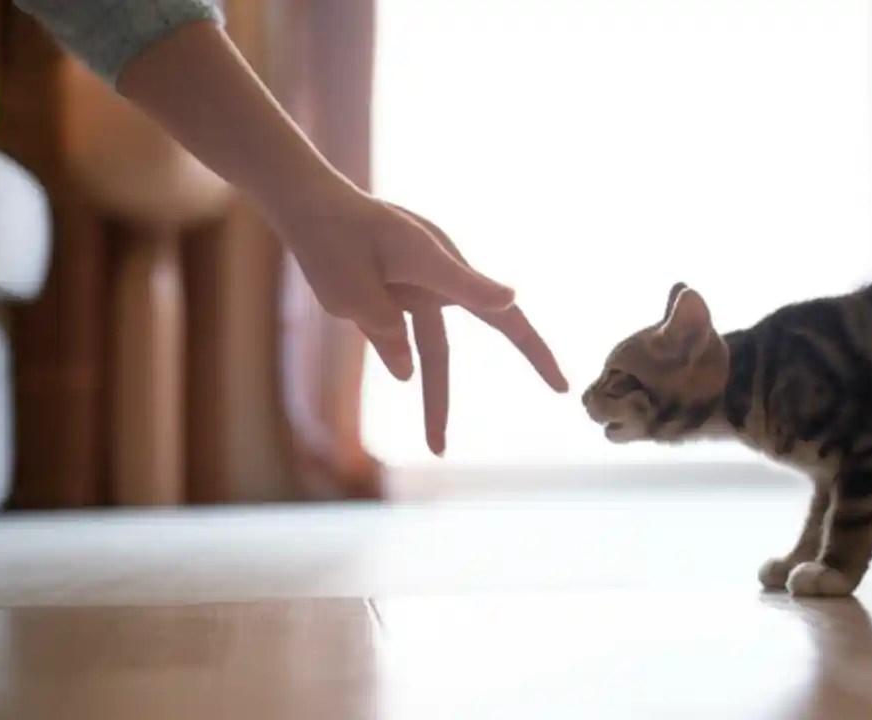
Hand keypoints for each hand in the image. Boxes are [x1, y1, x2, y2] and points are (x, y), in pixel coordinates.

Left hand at [277, 185, 568, 454]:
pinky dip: (397, 351)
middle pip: (491, 324)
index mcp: (431, 263)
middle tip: (562, 388)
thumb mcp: (348, 289)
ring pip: (438, 348)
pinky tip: (384, 358)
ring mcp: (424, 284)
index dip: (513, 325)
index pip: (486, 299)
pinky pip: (410, 334)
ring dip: (437, 396)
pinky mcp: (405, 295)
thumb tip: (409, 373)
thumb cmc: (330, 239)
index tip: (532, 339)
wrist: (309, 205)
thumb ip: (384, 330)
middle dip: (527, 357)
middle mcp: (439, 274)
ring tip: (436, 447)